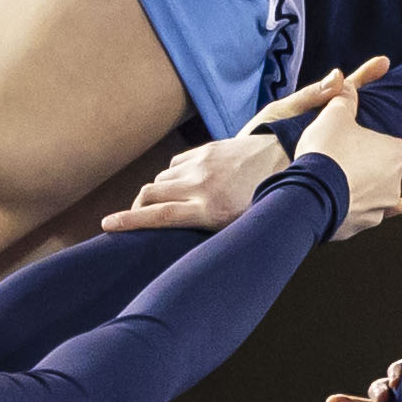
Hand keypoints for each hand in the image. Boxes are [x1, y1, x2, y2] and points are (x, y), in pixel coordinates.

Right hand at [102, 134, 289, 232]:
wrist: (295, 160)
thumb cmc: (272, 204)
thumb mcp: (244, 227)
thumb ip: (211, 232)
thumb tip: (190, 252)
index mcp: (210, 210)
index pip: (157, 216)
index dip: (127, 222)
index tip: (107, 226)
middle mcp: (201, 186)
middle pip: (149, 193)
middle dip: (136, 206)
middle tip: (133, 218)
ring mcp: (203, 164)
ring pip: (161, 177)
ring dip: (156, 190)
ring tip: (161, 203)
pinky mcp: (208, 149)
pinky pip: (176, 162)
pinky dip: (173, 173)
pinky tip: (183, 182)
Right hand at [287, 61, 401, 240]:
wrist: (305, 196)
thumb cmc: (326, 154)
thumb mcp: (334, 116)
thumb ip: (344, 100)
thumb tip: (345, 83)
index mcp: (396, 156)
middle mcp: (393, 186)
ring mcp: (377, 209)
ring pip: (386, 200)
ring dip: (382, 193)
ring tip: (373, 188)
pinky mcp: (357, 226)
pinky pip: (364, 215)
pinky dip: (359, 208)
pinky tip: (352, 206)